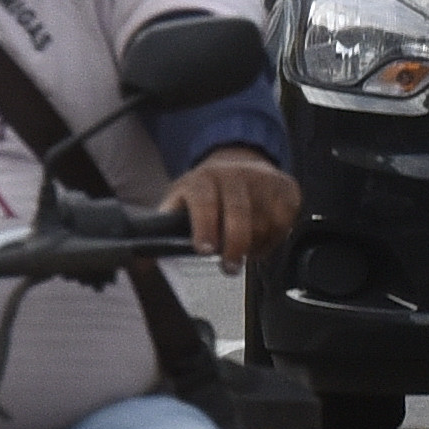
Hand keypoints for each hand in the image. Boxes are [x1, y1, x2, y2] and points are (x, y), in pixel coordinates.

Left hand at [161, 146, 300, 274]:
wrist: (240, 162)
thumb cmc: (206, 190)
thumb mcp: (179, 202)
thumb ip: (163, 230)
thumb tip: (142, 264)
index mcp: (203, 179)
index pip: (204, 201)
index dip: (205, 226)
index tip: (205, 249)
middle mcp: (234, 176)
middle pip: (239, 215)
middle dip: (234, 246)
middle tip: (230, 266)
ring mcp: (263, 181)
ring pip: (264, 224)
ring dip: (254, 245)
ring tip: (243, 247)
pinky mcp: (286, 189)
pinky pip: (284, 224)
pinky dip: (274, 239)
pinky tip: (262, 236)